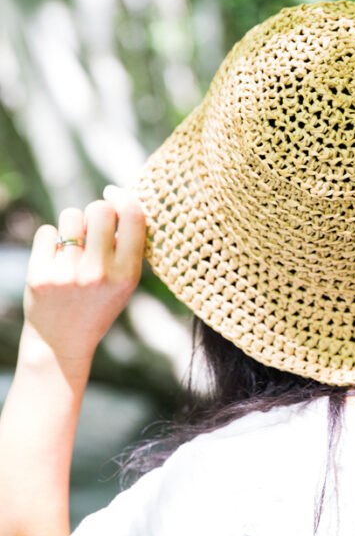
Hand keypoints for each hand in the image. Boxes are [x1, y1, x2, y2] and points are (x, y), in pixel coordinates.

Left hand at [21, 187, 144, 380]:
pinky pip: (47, 231)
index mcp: (127, 274)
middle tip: (92, 226)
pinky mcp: (40, 275)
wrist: (61, 342)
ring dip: (72, 224)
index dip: (124, 197)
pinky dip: (50, 240)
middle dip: (96, 211)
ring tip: (73, 245)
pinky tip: (54, 259)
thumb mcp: (125, 283)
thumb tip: (122, 198)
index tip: (114, 193)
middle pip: (100, 209)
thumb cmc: (98, 303)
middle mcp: (99, 273)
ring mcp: (68, 274)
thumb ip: (128, 247)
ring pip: (71, 215)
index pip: (133, 217)